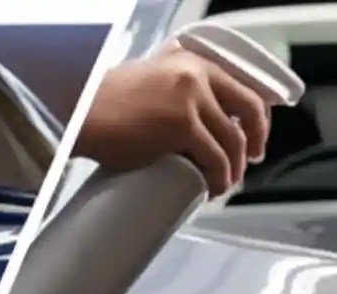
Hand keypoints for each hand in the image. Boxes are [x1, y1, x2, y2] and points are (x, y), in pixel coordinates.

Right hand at [76, 40, 271, 194]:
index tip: (253, 134)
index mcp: (191, 62)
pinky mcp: (182, 127)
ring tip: (222, 183)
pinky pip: (215, 158)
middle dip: (255, 140)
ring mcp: (191, 100)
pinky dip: (219, 178)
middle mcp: (196, 75)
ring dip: (234, 168)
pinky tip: (212, 188)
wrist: (80, 113)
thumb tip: (187, 119)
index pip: (241, 85)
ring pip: (232, 140)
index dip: (255, 115)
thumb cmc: (103, 104)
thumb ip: (171, 90)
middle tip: (248, 162)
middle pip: (248, 110)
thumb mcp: (148, 82)